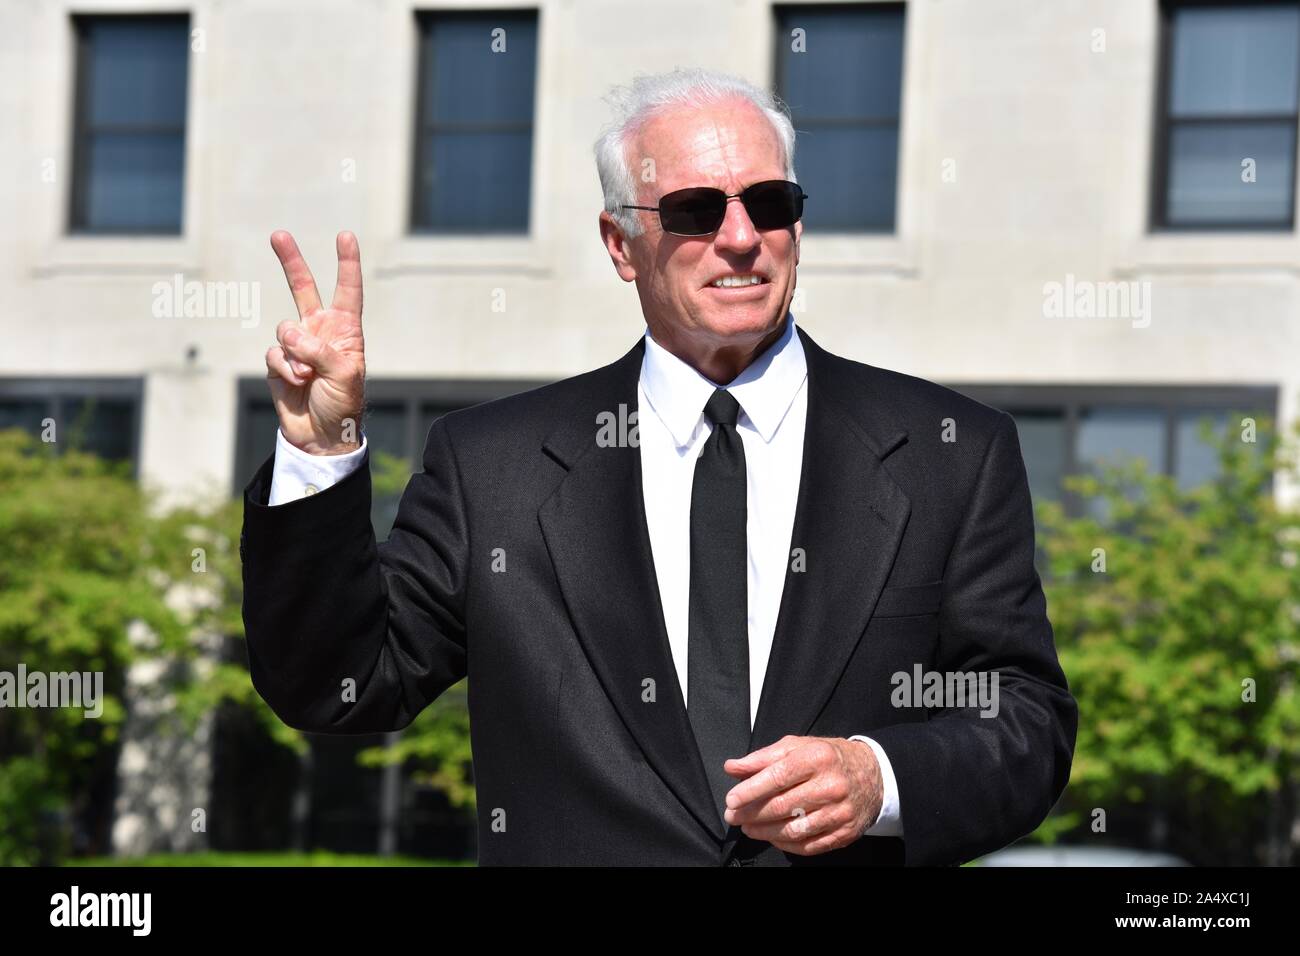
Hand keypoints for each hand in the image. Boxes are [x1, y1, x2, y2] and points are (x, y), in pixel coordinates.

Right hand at [266, 230, 366, 455]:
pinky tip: (296, 384)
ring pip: (285, 330)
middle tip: (278, 234)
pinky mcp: (277, 361)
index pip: (348, 291)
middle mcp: (320, 332)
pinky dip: (285, 370)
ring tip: (310, 377)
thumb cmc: (342, 405)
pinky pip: (274, 354)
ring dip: (296, 356)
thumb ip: (319, 350)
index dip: (347, 264)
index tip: (345, 236)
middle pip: (303, 289)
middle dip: (292, 261)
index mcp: (346, 331)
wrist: (320, 435)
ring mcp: (297, 345)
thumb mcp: (344, 375)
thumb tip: (288, 334)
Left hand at [721, 735, 882, 854]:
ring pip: (793, 829)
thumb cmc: (828, 758)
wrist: (873, 774)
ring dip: (764, 831)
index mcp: (817, 758)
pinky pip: (808, 845)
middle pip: (782, 805)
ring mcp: (839, 812)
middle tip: (733, 816)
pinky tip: (772, 836)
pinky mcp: (844, 832)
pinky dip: (785, 843)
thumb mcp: (797, 747)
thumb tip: (732, 767)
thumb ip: (763, 757)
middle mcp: (831, 785)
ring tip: (748, 827)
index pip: (777, 776)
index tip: (731, 799)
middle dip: (751, 813)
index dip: (750, 790)